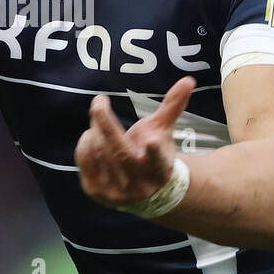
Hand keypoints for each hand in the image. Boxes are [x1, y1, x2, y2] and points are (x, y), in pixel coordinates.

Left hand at [76, 76, 194, 208]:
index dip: (154, 151)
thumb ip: (172, 107)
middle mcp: (139, 185)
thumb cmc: (151, 154)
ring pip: (99, 152)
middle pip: (119, 151)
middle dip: (106, 123)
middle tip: (100, 101)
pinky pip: (84, 160)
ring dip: (96, 130)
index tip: (151, 141)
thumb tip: (188, 80)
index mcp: (159, 169)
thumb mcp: (162, 131)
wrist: (141, 193)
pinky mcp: (96, 192)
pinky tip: (92, 136)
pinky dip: (86, 142)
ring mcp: (116, 192)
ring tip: (98, 120)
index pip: (158, 160)